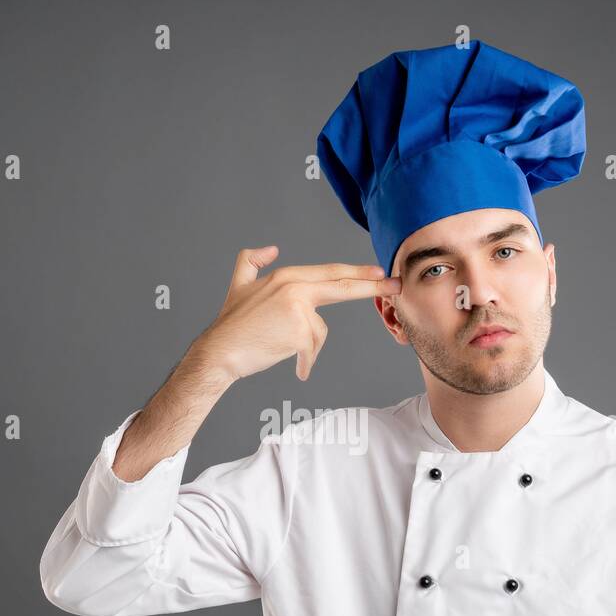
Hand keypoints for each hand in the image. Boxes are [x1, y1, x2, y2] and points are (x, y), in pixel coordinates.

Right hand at [194, 246, 400, 381]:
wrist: (220, 351)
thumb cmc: (232, 324)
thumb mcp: (239, 284)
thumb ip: (252, 261)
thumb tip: (271, 248)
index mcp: (287, 276)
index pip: (330, 272)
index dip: (357, 272)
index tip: (379, 271)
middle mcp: (295, 287)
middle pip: (342, 286)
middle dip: (373, 285)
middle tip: (395, 285)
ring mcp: (299, 309)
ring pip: (319, 332)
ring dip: (307, 347)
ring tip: (282, 349)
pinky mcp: (300, 332)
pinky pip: (312, 350)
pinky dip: (304, 362)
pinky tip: (295, 367)